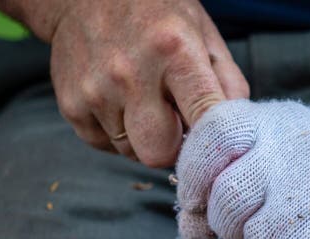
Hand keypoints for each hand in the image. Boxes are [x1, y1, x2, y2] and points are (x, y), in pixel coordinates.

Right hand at [42, 0, 247, 166]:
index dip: (215, 140)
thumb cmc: (157, 15)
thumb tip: (239, 130)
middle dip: (173, 147)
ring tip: (145, 104)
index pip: (205, 119)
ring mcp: (96, 91)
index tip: (218, 143)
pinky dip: (118, 133)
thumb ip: (229, 83)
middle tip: (176, 122)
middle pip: (160, 154)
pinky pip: (106, 145)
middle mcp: (130, 73)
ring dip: (145, 139)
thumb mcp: (204, 34)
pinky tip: (121, 103)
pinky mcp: (71, 105)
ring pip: (132, 153)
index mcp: (174, 51)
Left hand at [175, 100, 309, 238]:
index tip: (197, 199)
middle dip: (228, 222)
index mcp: (273, 122)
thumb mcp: (271, 155)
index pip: (213, 135)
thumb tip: (188, 225)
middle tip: (250, 222)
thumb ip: (222, 179)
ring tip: (293, 228)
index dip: (194, 174)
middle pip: (226, 198)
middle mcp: (293, 151)